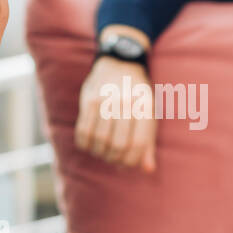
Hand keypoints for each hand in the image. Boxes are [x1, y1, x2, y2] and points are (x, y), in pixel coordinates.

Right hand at [74, 39, 157, 170]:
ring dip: (100, 153)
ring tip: (102, 153)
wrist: (120, 62)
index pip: (138, 144)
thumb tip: (148, 169)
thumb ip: (148, 142)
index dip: (131, 161)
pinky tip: (90, 145)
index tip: (126, 165)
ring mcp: (106, 100)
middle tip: (113, 160)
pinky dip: (85, 144)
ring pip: (100, 140)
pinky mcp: (88, 99)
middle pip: (118, 144)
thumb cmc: (137, 94)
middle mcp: (126, 102)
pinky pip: (84, 130)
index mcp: (145, 107)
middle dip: (115, 159)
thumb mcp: (149, 113)